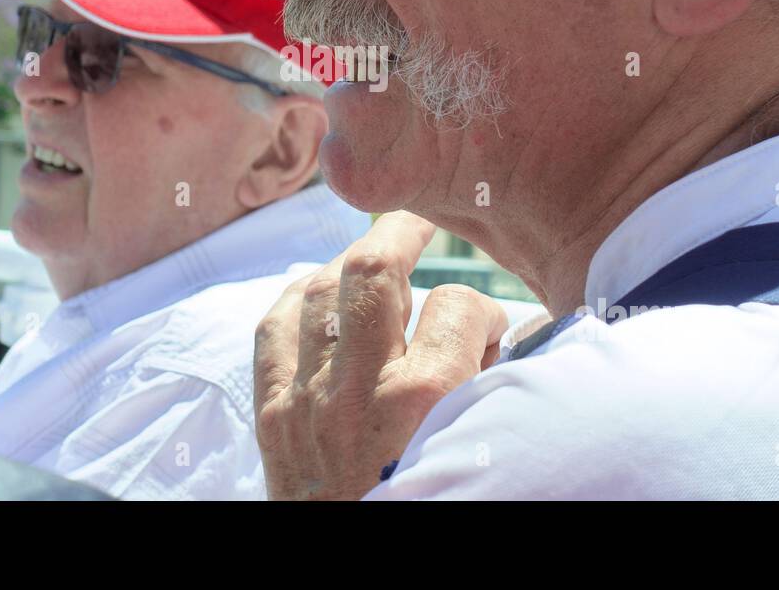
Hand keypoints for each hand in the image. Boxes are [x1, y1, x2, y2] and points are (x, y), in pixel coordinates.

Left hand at [253, 211, 508, 499]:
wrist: (352, 569)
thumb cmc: (431, 505)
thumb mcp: (476, 451)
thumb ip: (491, 389)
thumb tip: (507, 335)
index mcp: (426, 401)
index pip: (461, 306)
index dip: (483, 308)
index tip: (489, 328)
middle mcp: (361, 389)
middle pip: (373, 269)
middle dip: (400, 231)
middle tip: (418, 223)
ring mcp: (307, 398)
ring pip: (319, 288)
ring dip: (347, 263)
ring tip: (370, 257)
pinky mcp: (271, 415)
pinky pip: (272, 329)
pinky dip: (294, 300)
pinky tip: (315, 293)